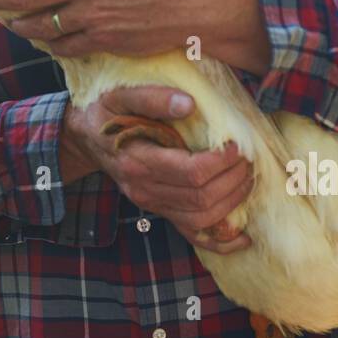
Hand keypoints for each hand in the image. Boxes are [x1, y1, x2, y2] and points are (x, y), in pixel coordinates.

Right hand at [61, 84, 251, 254]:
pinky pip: (192, 235)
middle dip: (233, 180)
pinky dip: (221, 242)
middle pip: (201, 198)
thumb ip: (152, 97)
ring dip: (232, 202)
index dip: (221, 162)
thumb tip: (189, 103)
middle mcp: (144, 189)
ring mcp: (151, 205)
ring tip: (247, 179)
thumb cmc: (107, 113)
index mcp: (138, 161)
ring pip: (201, 219)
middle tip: (249, 159)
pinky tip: (243, 236)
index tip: (237, 145)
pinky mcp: (159, 212)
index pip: (191, 172)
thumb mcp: (121, 96)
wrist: (88, 138)